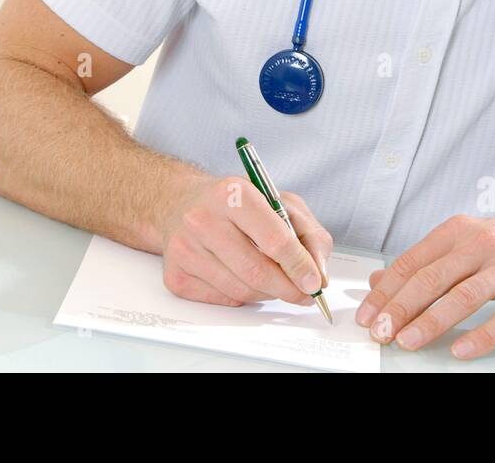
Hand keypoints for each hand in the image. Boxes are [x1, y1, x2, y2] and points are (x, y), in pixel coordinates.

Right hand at [158, 175, 331, 307]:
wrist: (179, 203)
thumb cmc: (234, 203)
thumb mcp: (279, 202)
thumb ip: (308, 234)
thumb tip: (318, 274)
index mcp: (233, 193)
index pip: (274, 240)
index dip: (299, 266)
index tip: (314, 282)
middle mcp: (203, 218)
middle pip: (257, 272)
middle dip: (288, 289)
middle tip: (304, 294)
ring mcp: (185, 248)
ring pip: (241, 291)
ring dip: (266, 293)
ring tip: (273, 281)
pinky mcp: (176, 275)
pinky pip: (222, 299)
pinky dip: (241, 296)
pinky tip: (240, 276)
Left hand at [355, 214, 494, 359]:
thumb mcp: (469, 246)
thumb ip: (426, 263)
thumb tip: (380, 280)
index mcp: (462, 232)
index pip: (413, 262)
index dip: (386, 290)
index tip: (367, 313)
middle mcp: (485, 244)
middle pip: (433, 278)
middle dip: (401, 307)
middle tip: (380, 331)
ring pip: (464, 297)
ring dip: (432, 322)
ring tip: (409, 341)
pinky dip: (481, 336)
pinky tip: (460, 350)